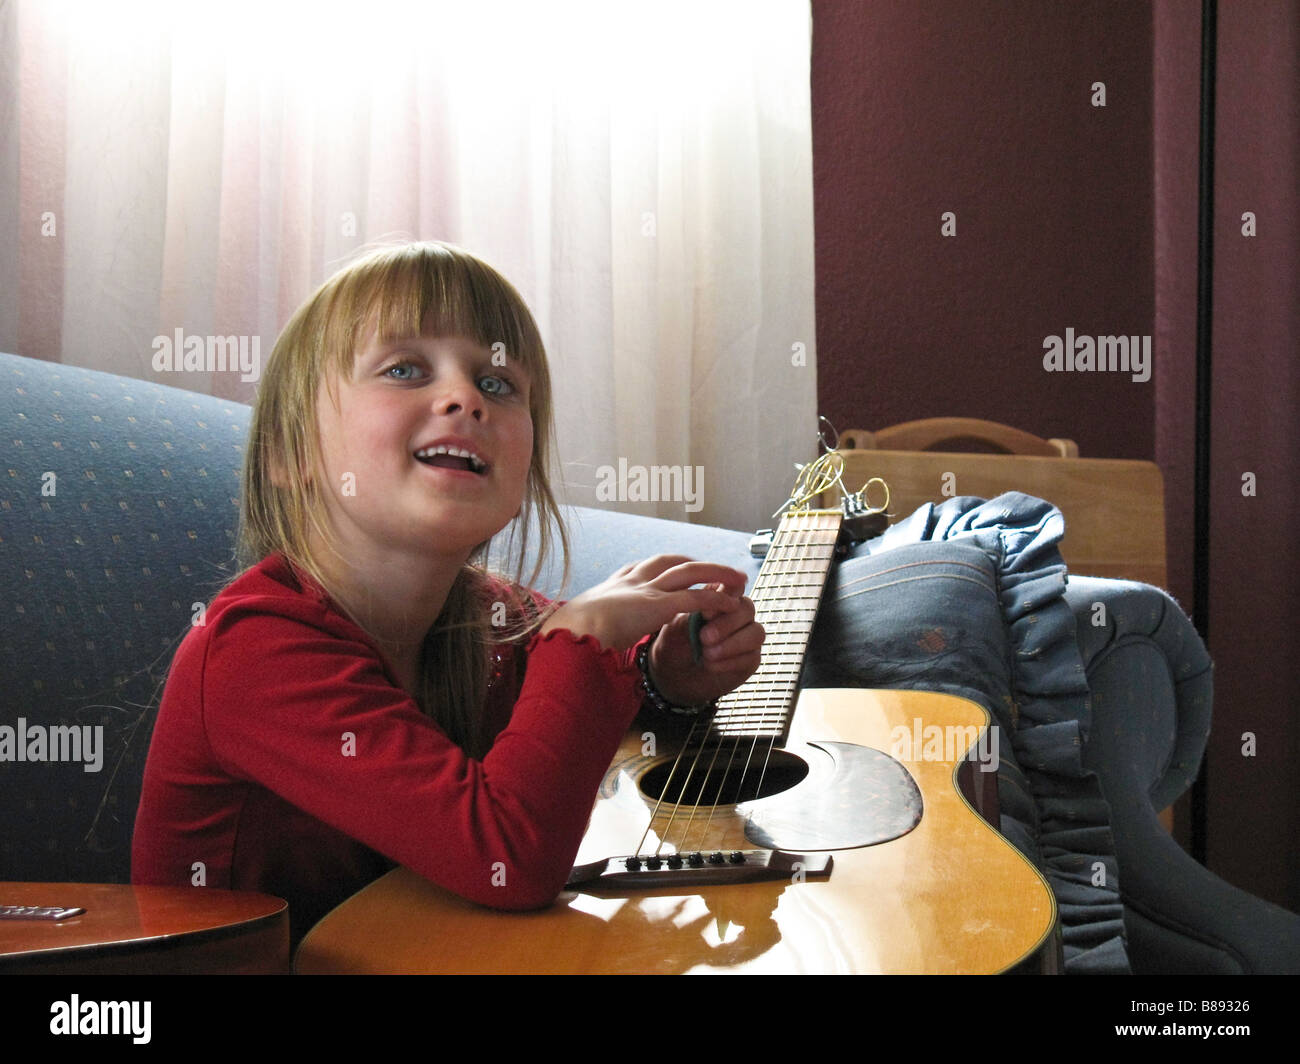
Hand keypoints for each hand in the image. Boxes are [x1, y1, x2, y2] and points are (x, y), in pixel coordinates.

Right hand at [537, 555, 756, 657]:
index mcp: (612, 586)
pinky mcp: (658, 606)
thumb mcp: (576, 627)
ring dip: (716, 574)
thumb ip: (589, 630)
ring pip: (690, 572)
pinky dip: (715, 599)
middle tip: (714, 568)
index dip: (661, 567)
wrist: (567, 632)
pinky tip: (730, 603)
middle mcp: (632, 581)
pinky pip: (695, 599)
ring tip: (737, 579)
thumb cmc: (567, 634)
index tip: (674, 567)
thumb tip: (579, 646)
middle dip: (695, 563)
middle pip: (670, 561)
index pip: (641, 567)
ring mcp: (646, 591)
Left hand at [646, 582, 763, 707]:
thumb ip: (695, 608)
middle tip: (704, 637)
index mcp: (721, 598)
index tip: (706, 613)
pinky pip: (752, 657)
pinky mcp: (750, 659)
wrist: (673, 673)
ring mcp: (748, 637)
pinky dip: (730, 662)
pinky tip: (710, 665)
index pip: (735, 585)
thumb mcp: (678, 622)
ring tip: (707, 654)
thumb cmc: (675, 642)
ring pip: (756, 633)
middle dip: (727, 623)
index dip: (726, 596)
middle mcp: (739, 615)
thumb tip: (710, 601)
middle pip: (748, 608)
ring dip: (731, 644)